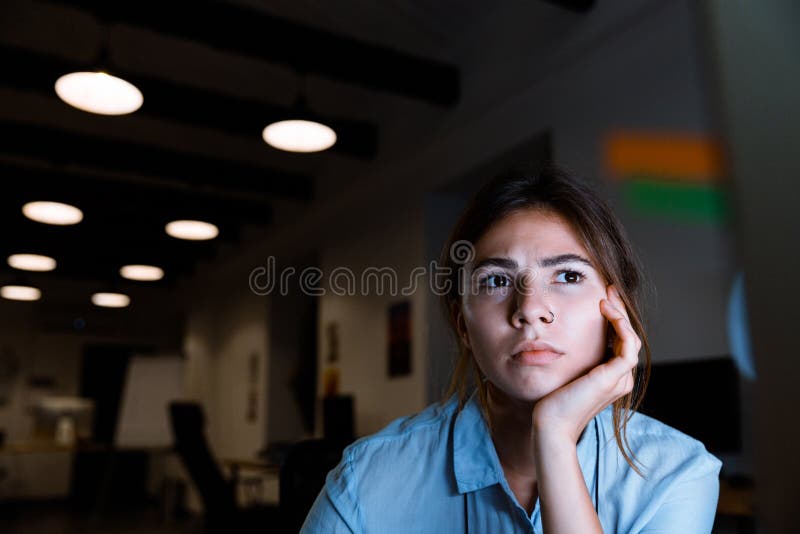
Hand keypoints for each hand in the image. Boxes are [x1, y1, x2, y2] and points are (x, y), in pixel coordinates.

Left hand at [531, 284, 640, 443]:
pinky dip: (620, 324)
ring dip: (620, 313)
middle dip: (619, 310)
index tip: (601, 297)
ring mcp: (620, 378)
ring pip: (630, 337)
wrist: (550, 424)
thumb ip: (574, 356)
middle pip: (628, 336)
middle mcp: (620, 377)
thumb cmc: (551, 401)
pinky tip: (605, 309)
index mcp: (611, 377)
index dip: (614, 317)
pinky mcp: (615, 377)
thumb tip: (564, 333)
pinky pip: (628, 344)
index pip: (620, 340)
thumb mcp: (565, 371)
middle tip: (608, 288)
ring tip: (606, 295)